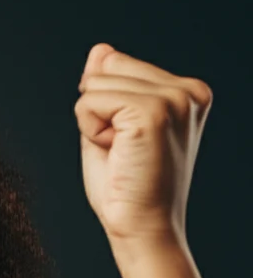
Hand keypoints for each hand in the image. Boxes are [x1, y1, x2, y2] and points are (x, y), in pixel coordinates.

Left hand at [74, 43, 212, 244]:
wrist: (141, 227)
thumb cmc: (125, 188)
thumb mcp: (110, 127)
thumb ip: (107, 88)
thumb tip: (100, 49)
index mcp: (185, 91)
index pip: (117, 64)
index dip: (103, 107)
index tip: (127, 143)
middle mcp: (187, 90)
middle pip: (106, 68)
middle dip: (98, 112)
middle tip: (122, 151)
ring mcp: (174, 99)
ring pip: (95, 84)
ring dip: (94, 124)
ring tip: (122, 154)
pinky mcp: (153, 112)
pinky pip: (90, 101)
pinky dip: (91, 130)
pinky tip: (118, 153)